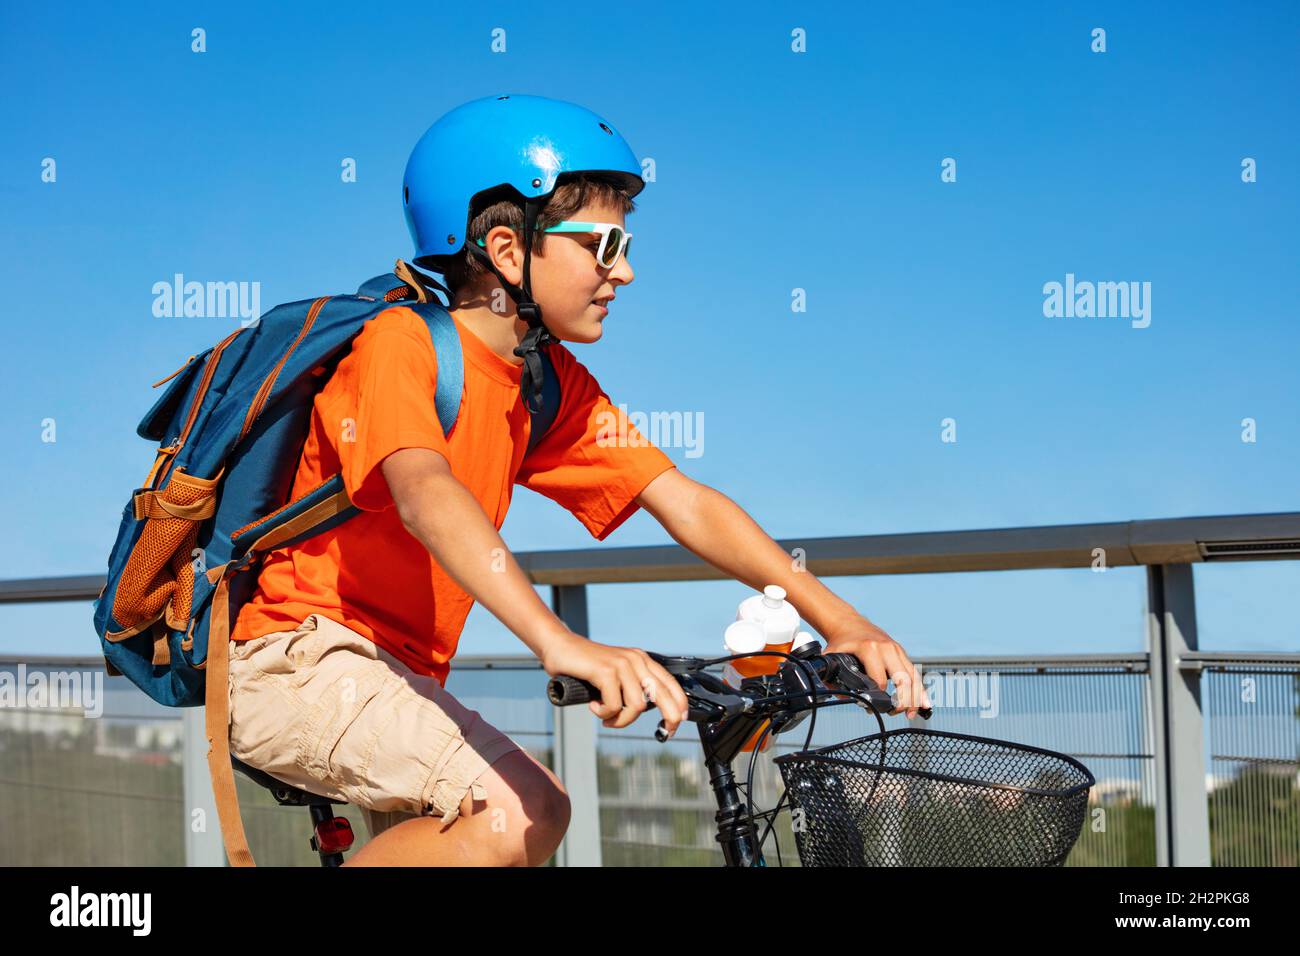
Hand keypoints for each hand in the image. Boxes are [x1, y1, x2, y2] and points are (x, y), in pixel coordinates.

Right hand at [541, 633, 689, 737]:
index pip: (671, 684)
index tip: (674, 726)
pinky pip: (614, 706)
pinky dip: (604, 713)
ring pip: (636, 707)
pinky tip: (594, 707)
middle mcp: (636, 660)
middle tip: (664, 733)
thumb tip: (648, 711)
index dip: (679, 707)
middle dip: (669, 718)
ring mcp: (622, 664)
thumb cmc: (586, 667)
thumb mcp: (616, 675)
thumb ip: (632, 687)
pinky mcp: (607, 671)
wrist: (560, 647)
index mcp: (642, 661)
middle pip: (663, 696)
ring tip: (606, 717)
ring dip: (620, 720)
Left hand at [823, 616, 930, 717]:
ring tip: (911, 714)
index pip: (880, 679)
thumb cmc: (842, 641)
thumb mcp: (832, 656)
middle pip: (902, 679)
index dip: (877, 696)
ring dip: (915, 697)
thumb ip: (832, 677)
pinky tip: (924, 703)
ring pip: (912, 676)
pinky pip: (914, 672)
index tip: (871, 708)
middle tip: (896, 713)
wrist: (850, 623)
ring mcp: (896, 649)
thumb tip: (842, 698)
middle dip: (903, 700)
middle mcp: (887, 648)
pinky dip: (920, 688)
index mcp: (869, 649)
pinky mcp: (901, 652)